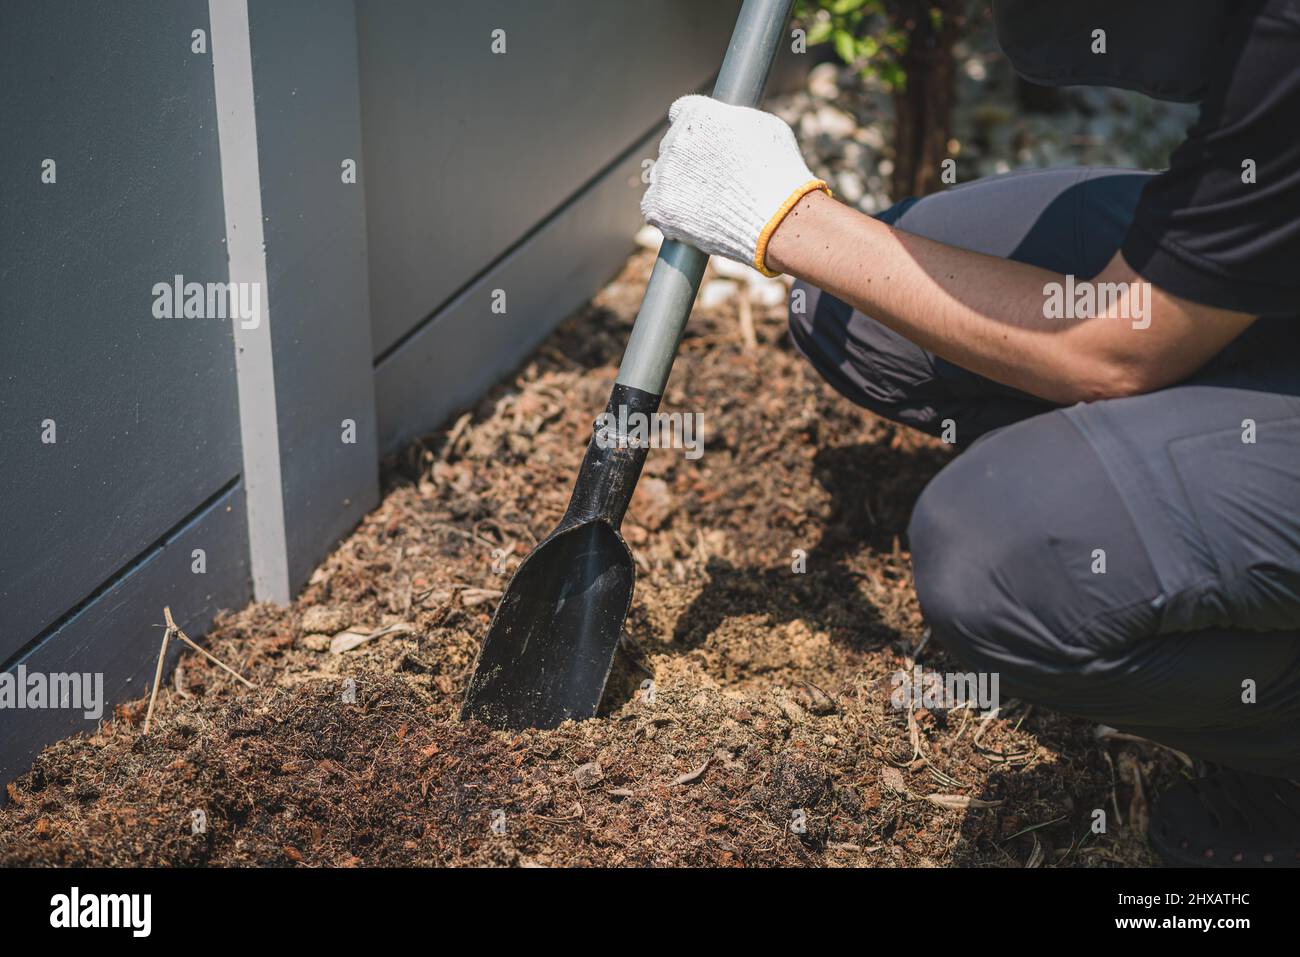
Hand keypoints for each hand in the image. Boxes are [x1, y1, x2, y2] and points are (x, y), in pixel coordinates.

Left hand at [640, 95, 828, 275]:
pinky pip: (653, 207)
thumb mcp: (765, 127)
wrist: (777, 218)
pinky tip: (692, 218)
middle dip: (688, 160)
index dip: (694, 130)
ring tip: (709, 204)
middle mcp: (676, 140)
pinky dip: (669, 213)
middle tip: (713, 181)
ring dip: (678, 187)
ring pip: (662, 177)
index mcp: (699, 114)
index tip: (702, 144)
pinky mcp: (658, 207)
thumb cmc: (780, 173)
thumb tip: (726, 124)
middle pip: (672, 147)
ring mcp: (665, 174)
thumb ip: (733, 120)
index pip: (680, 112)